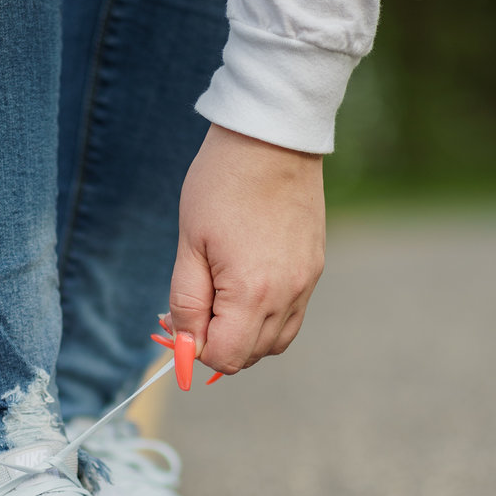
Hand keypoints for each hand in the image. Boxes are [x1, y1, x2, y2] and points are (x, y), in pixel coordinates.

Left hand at [169, 124, 325, 374]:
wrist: (272, 138)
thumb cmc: (221, 184)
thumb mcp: (189, 245)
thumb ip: (186, 302)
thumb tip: (186, 343)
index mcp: (253, 293)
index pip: (225, 357)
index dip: (196, 349)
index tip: (180, 322)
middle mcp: (287, 296)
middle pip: (251, 356)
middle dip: (218, 344)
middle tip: (196, 307)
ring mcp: (306, 283)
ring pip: (275, 341)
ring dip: (244, 335)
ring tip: (221, 297)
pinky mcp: (314, 269)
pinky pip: (292, 316)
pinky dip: (267, 317)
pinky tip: (246, 286)